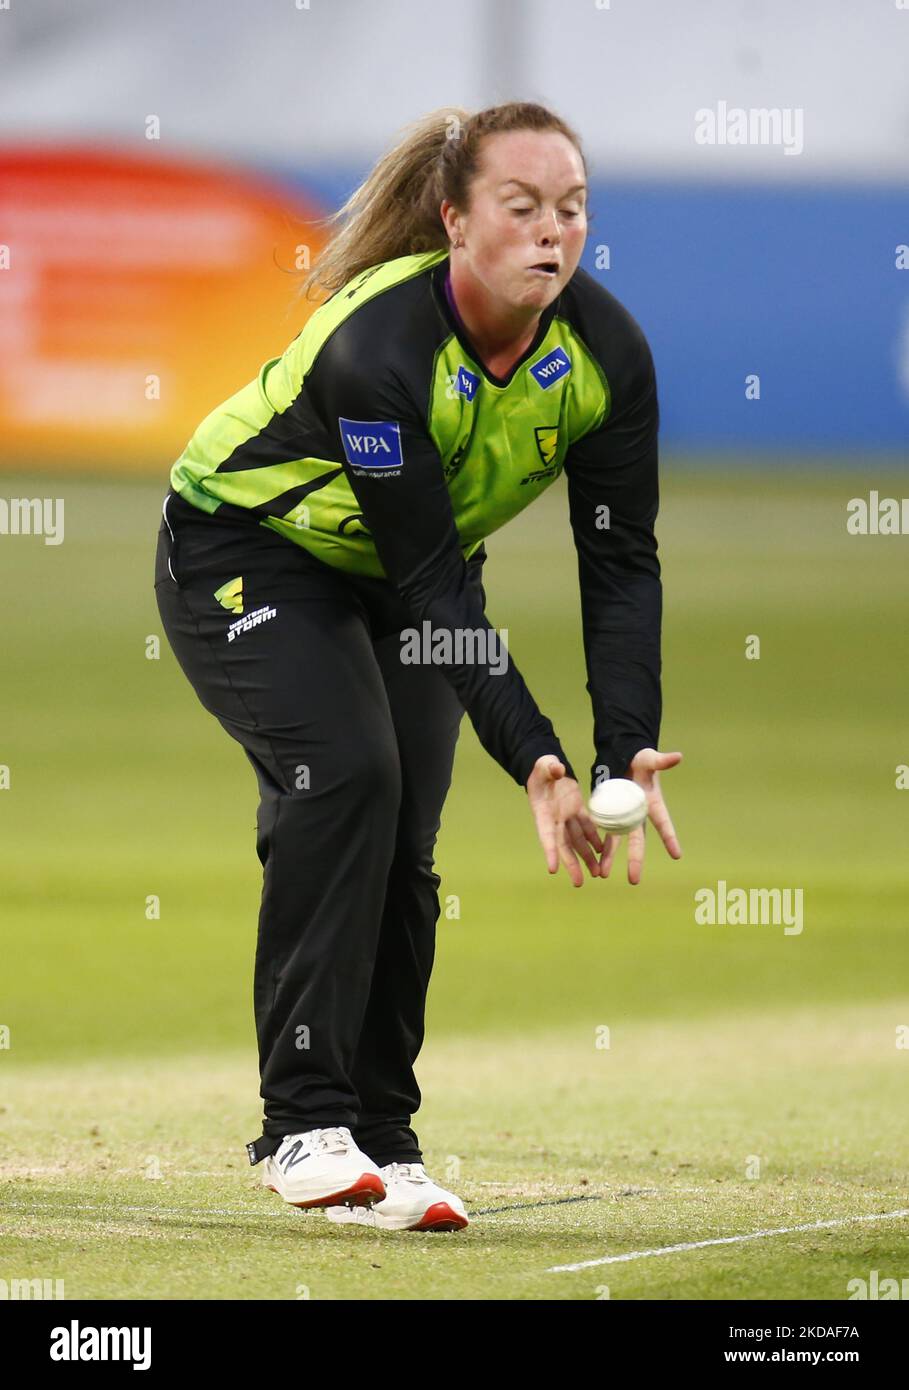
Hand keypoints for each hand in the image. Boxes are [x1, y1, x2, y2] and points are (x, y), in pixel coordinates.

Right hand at [526, 755, 605, 886]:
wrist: (548, 766)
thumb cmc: (542, 766)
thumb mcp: (544, 764)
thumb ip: (550, 767)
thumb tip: (557, 769)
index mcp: (543, 812)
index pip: (546, 834)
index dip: (550, 851)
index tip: (553, 869)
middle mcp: (554, 819)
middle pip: (563, 845)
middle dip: (571, 864)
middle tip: (579, 882)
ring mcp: (566, 817)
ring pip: (577, 841)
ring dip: (587, 857)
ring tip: (596, 874)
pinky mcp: (577, 811)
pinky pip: (586, 828)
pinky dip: (594, 840)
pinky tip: (602, 852)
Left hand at [598, 747, 682, 885]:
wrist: (624, 757)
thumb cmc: (640, 758)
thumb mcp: (649, 759)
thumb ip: (661, 761)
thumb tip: (679, 756)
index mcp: (652, 803)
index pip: (663, 823)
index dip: (669, 838)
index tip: (676, 855)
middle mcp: (638, 814)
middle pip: (637, 840)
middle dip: (635, 860)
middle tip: (634, 880)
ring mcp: (623, 815)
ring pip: (617, 840)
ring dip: (610, 857)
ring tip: (603, 875)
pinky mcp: (609, 812)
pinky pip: (603, 831)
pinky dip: (599, 844)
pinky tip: (592, 858)